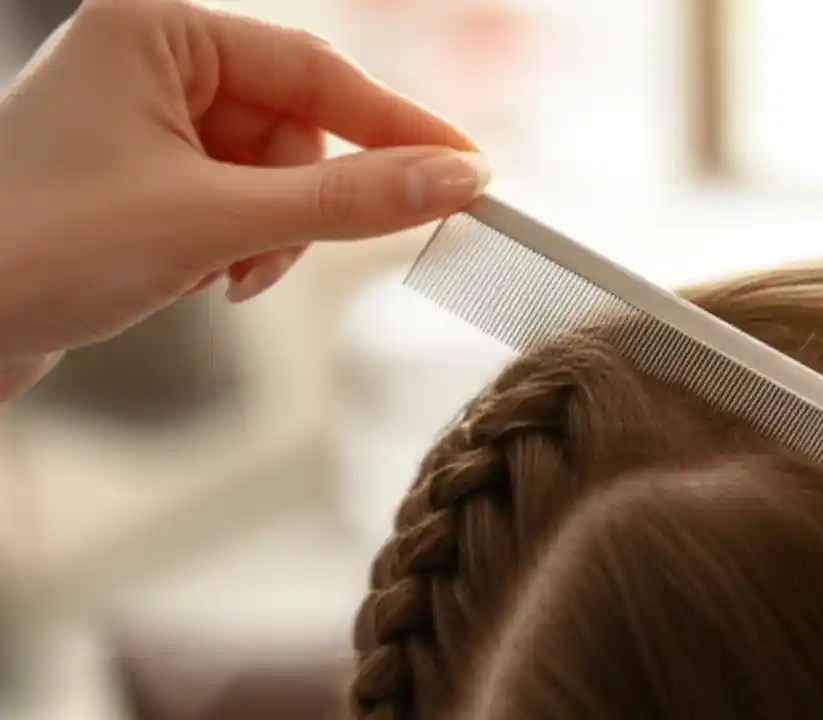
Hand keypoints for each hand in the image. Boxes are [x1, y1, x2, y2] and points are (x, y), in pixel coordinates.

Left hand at [0, 0, 488, 398]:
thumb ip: (344, 202)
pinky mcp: (147, 177)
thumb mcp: (211, 223)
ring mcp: (149, 121)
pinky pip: (241, 203)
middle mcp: (155, 63)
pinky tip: (198, 276)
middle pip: (299, 129)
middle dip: (301, 204)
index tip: (470, 170)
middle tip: (275, 254)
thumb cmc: (36, 249)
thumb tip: (452, 179)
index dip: (400, 128)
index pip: (318, 72)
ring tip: (219, 273)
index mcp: (159, 30)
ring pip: (277, 176)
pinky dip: (240, 247)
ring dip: (269, 236)